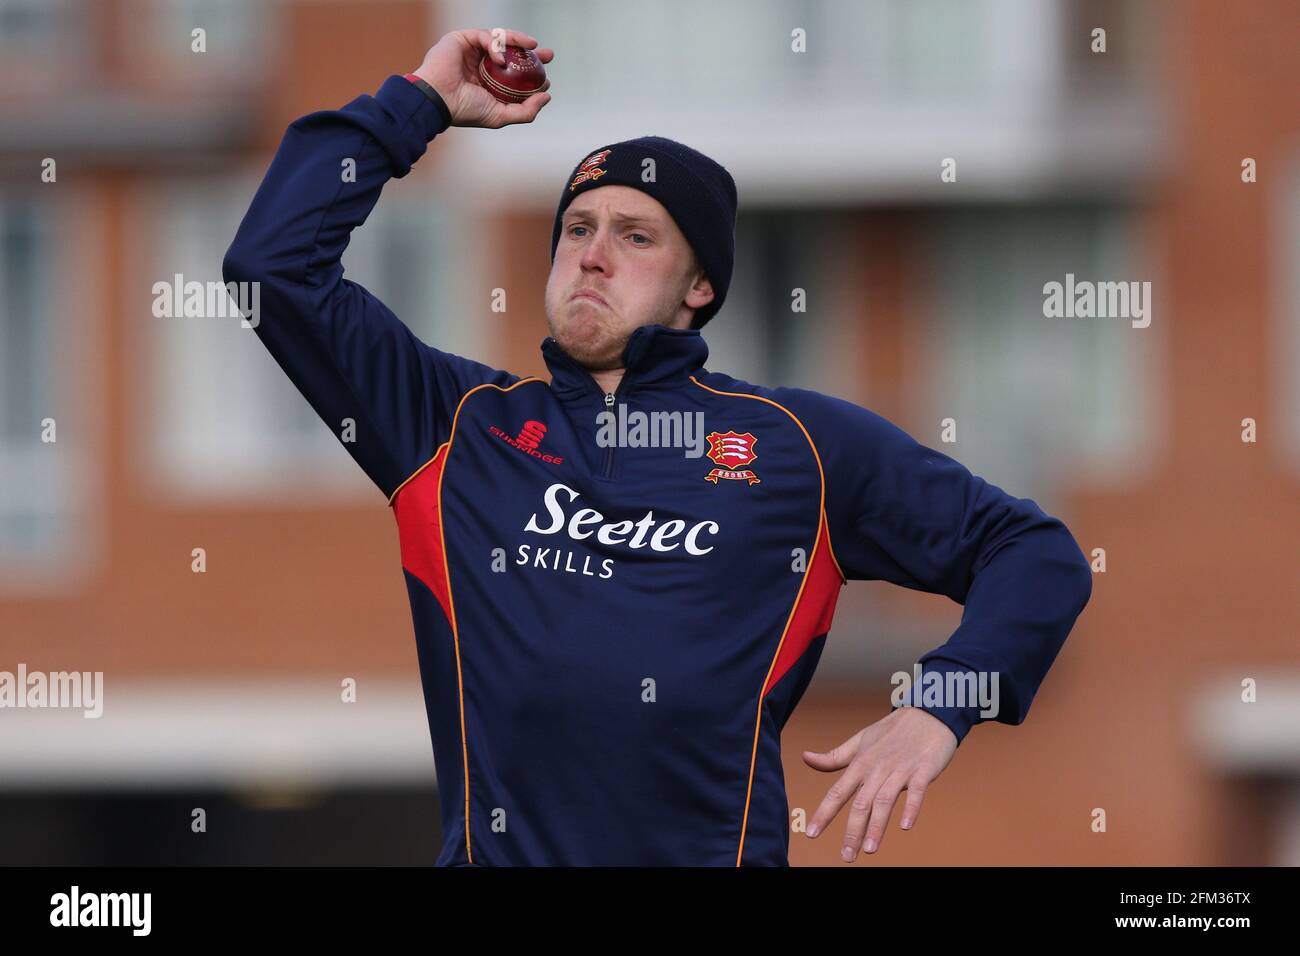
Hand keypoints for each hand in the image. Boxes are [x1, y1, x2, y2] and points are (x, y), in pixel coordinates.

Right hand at [412, 27, 553, 128]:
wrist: (439, 100)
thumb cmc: (466, 110)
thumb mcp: (501, 116)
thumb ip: (526, 111)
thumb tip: (547, 96)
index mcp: (489, 83)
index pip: (515, 74)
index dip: (532, 74)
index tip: (546, 78)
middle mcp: (482, 65)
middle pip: (511, 53)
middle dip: (531, 52)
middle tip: (548, 54)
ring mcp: (473, 51)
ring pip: (501, 40)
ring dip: (519, 41)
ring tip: (533, 46)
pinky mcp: (463, 39)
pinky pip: (486, 36)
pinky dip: (496, 45)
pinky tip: (500, 58)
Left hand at [802, 706, 957, 860]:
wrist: (927, 714)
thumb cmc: (892, 731)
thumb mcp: (860, 741)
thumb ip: (835, 756)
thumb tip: (805, 758)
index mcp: (861, 764)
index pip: (838, 792)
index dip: (824, 813)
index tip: (811, 834)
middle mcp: (877, 768)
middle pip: (861, 803)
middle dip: (852, 831)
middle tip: (847, 856)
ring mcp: (900, 770)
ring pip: (885, 800)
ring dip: (877, 826)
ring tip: (870, 849)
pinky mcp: (923, 771)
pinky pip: (916, 791)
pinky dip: (911, 808)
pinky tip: (905, 825)